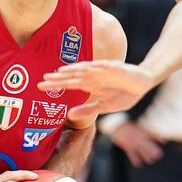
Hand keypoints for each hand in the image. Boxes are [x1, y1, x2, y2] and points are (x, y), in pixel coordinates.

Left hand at [39, 61, 155, 125]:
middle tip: (42, 78)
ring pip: (86, 69)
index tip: (39, 87)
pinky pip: (106, 66)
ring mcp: (103, 71)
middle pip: (73, 76)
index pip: (68, 84)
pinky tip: (89, 67)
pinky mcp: (116, 68)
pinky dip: (98, 66)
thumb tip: (69, 114)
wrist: (141, 84)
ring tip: (61, 71)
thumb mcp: (103, 106)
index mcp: (89, 84)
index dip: (55, 85)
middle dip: (59, 77)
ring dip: (74, 70)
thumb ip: (87, 109)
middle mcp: (93, 76)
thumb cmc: (122, 94)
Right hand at [109, 122, 163, 166]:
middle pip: (147, 144)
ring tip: (151, 161)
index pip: (152, 134)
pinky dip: (135, 159)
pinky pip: (131, 154)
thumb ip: (146, 131)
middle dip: (153, 150)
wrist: (117, 127)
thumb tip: (157, 136)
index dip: (158, 137)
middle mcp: (138, 137)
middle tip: (159, 155)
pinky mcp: (127, 147)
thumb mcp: (139, 127)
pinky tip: (138, 164)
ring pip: (140, 150)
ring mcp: (133, 142)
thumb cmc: (129, 127)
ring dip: (146, 156)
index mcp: (142, 131)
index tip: (165, 142)